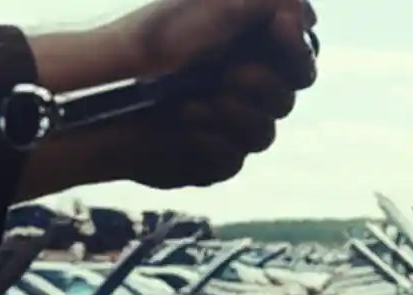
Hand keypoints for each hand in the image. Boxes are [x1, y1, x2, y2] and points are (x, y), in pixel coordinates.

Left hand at [17, 0, 316, 198]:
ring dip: (230, 114)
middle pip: (288, 98)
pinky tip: (181, 125)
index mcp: (250, 52)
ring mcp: (230, 128)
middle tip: (225, 75)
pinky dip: (207, 140)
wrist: (109, 90)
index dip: (296, 50)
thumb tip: (303, 17)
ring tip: (189, 103)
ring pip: (265, 133)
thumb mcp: (216, 4)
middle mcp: (245, 90)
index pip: (301, 60)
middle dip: (258, 84)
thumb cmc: (156, 42)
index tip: (278, 31)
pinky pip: (234, 158)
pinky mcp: (214, 161)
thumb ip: (271, 2)